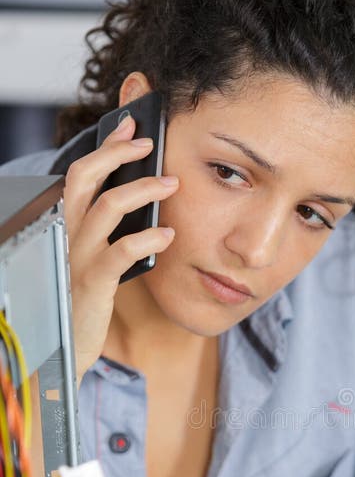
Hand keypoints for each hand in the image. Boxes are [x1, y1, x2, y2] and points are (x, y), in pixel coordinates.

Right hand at [62, 112, 178, 382]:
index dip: (105, 147)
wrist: (60, 350)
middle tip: (149, 142)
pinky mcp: (90, 282)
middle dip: (117, 153)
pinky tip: (168, 235)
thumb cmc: (81, 303)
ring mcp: (75, 257)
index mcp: (64, 226)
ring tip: (171, 183)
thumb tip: (143, 207)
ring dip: (142, 189)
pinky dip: (147, 238)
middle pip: (85, 177)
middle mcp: (64, 234)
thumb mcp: (91, 261)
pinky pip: (120, 252)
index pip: (80, 174)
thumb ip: (107, 234)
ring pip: (106, 206)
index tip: (130, 126)